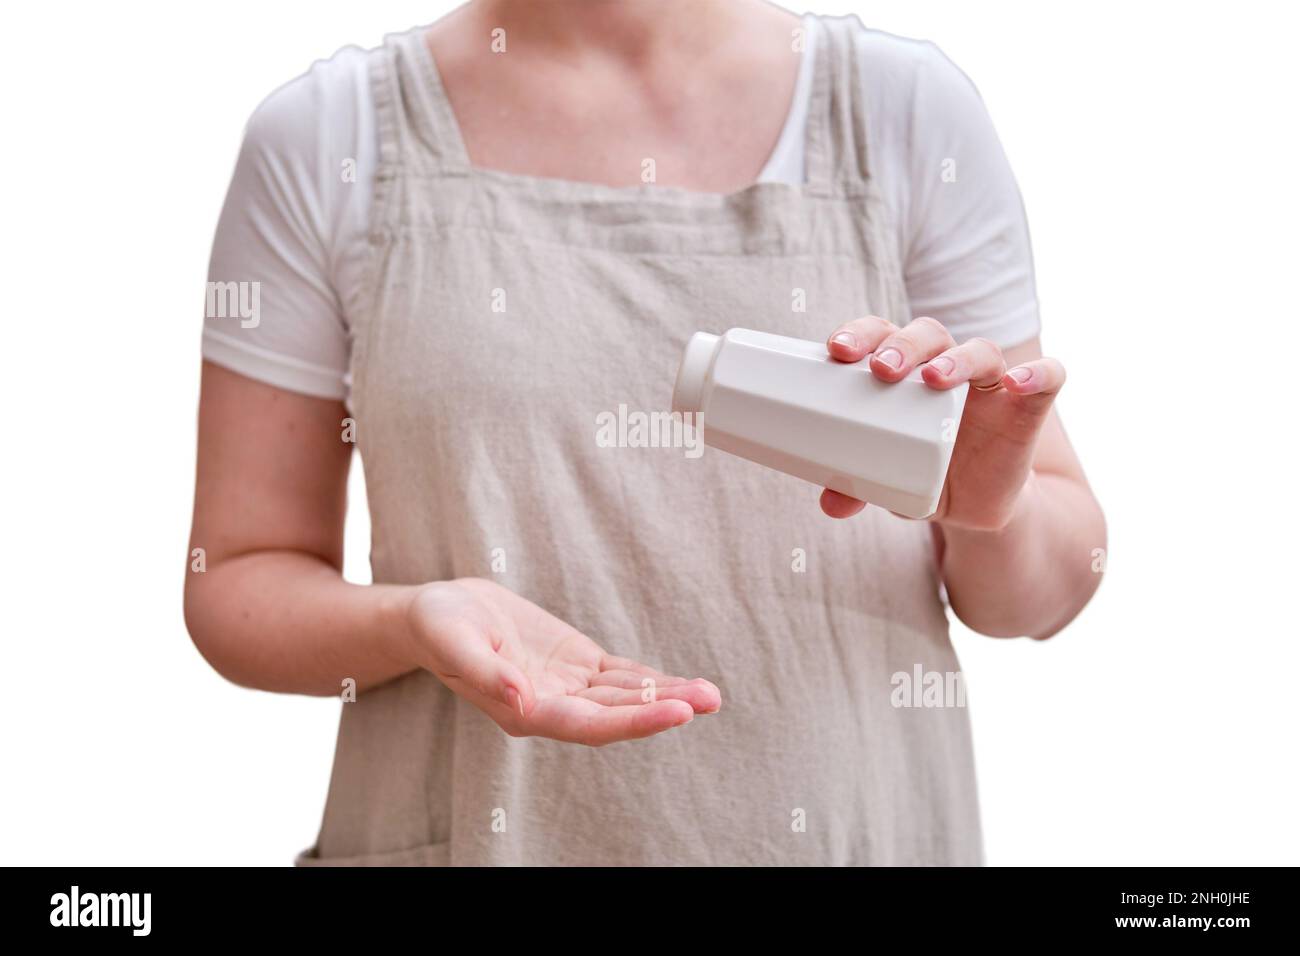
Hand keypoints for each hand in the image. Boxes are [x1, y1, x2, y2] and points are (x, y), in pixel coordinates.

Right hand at [401, 577, 720, 744]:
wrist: (437, 613)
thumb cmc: (438, 626)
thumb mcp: (452, 640)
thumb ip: (485, 672)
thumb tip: (522, 698)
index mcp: (523, 710)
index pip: (589, 724)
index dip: (634, 720)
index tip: (678, 712)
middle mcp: (551, 705)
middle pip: (616, 714)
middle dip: (663, 708)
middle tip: (709, 700)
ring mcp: (566, 686)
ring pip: (624, 695)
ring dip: (666, 695)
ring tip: (711, 694)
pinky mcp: (574, 663)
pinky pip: (618, 675)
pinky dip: (649, 679)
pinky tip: (681, 684)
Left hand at [821, 315, 1064, 529]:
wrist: (977, 506)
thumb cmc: (927, 476)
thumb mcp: (891, 485)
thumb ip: (861, 487)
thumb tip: (830, 504)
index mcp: (906, 373)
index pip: (883, 335)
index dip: (862, 333)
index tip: (837, 349)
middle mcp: (947, 367)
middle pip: (929, 335)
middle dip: (903, 344)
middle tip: (881, 369)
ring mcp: (990, 382)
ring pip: (980, 350)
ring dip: (957, 359)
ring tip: (934, 378)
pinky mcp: (1028, 405)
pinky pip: (1046, 376)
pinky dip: (1036, 373)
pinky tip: (1016, 383)